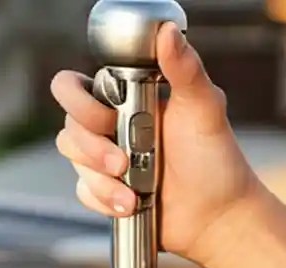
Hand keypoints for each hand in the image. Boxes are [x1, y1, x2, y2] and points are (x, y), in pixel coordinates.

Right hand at [51, 23, 258, 265]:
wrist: (218, 215)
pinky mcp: (105, 191)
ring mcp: (106, 160)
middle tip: (123, 160)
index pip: (74, 87)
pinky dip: (105, 200)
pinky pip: (83, 192)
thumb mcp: (205, 108)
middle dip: (92, 148)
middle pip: (68, 128)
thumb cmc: (216, 160)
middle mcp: (111, 126)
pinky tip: (131, 203)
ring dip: (101, 179)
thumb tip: (167, 33)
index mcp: (127, 99)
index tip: (111, 118)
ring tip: (133, 191)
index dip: (80, 102)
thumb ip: (185, 68)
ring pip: (73, 162)